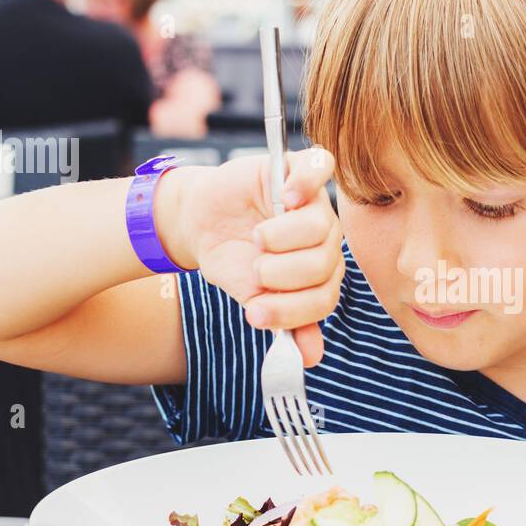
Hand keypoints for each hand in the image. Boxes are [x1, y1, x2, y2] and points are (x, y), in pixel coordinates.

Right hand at [157, 148, 342, 365]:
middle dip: (282, 275)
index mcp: (321, 272)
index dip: (291, 311)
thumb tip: (310, 358)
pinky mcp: (298, 169)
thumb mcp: (253, 297)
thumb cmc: (232, 260)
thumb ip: (285, 323)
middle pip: (324, 263)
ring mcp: (315, 203)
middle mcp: (325, 238)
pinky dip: (306, 183)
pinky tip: (285, 196)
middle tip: (255, 271)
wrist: (200, 224)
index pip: (324, 298)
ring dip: (281, 239)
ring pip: (321, 225)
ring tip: (257, 239)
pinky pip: (321, 166)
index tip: (254, 313)